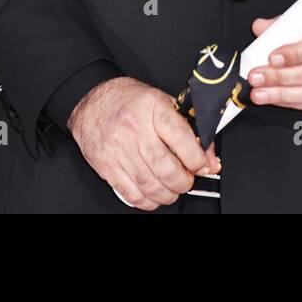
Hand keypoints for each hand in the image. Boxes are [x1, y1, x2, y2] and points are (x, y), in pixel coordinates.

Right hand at [68, 75, 219, 209]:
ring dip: (167, 194)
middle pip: (165, 167)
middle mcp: (134, 129)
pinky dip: (145, 200)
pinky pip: (129, 192)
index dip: (197, 158)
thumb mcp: (163, 102)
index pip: (180, 138)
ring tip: (173, 190)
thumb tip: (210, 158)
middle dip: (183, 181)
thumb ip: (189, 128)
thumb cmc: (129, 100)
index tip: (203, 166)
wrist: (91, 103)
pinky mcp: (105, 165)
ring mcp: (118, 149)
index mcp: (153, 108)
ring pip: (148, 183)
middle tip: (188, 181)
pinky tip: (154, 196)